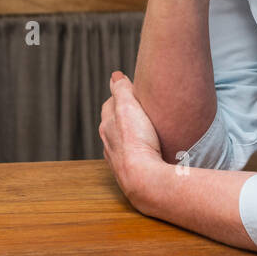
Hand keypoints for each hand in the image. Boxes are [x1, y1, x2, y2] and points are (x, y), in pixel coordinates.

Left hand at [99, 70, 165, 204]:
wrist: (144, 179)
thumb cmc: (137, 142)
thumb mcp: (128, 107)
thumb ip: (121, 90)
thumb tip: (115, 75)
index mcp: (108, 126)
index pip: (110, 104)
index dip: (120, 95)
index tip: (132, 90)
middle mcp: (109, 144)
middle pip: (114, 124)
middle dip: (124, 115)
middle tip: (138, 108)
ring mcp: (119, 160)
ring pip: (122, 143)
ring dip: (131, 135)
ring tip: (145, 131)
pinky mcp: (131, 173)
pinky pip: (132, 158)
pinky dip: (138, 152)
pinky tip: (148, 152)